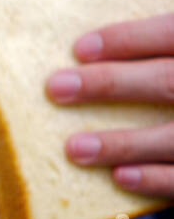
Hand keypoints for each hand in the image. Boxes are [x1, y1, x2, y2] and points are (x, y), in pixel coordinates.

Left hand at [45, 12, 173, 198]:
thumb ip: (161, 43)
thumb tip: (98, 45)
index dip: (130, 38)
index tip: (80, 48)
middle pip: (168, 82)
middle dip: (110, 84)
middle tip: (57, 88)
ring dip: (123, 143)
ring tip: (75, 148)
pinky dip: (158, 180)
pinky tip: (120, 176)